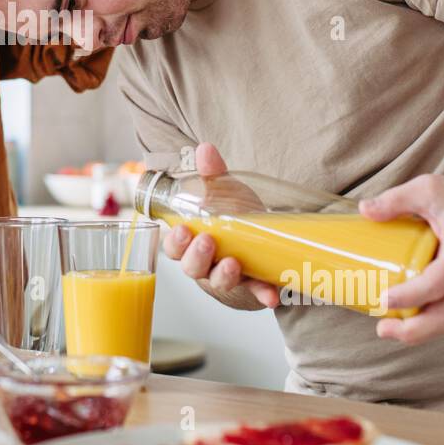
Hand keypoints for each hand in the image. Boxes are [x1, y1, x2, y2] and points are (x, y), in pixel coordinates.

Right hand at [161, 142, 281, 311]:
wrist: (262, 243)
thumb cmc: (234, 219)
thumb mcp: (223, 194)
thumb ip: (211, 174)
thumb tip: (205, 149)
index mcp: (191, 241)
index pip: (173, 246)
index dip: (174, 241)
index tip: (183, 230)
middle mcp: (205, 263)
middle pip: (191, 267)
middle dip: (196, 257)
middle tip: (206, 241)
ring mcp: (227, 277)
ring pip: (218, 282)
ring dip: (223, 275)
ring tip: (232, 264)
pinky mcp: (251, 287)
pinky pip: (254, 293)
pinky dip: (261, 294)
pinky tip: (270, 295)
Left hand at [359, 168, 443, 343]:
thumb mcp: (427, 188)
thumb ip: (395, 199)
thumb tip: (364, 210)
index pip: (436, 284)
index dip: (410, 297)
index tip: (383, 300)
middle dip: (413, 330)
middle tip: (381, 329)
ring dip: (419, 332)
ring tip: (387, 329)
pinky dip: (426, 323)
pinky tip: (402, 320)